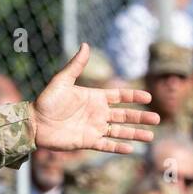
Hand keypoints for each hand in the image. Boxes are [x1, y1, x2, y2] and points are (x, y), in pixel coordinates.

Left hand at [31, 44, 157, 153]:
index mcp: (94, 98)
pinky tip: (131, 149)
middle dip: (141, 117)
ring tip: (151, 136)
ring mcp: (94, 128)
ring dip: (135, 134)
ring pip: (120, 131)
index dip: (134, 96)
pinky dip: (118, 147)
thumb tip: (85, 45)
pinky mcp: (87, 142)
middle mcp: (97, 113)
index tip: (148, 98)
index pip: (120, 96)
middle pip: (125, 115)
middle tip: (157, 119)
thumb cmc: (46, 100)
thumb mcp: (62, 80)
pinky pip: (106, 145)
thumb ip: (76, 65)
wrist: (34, 122)